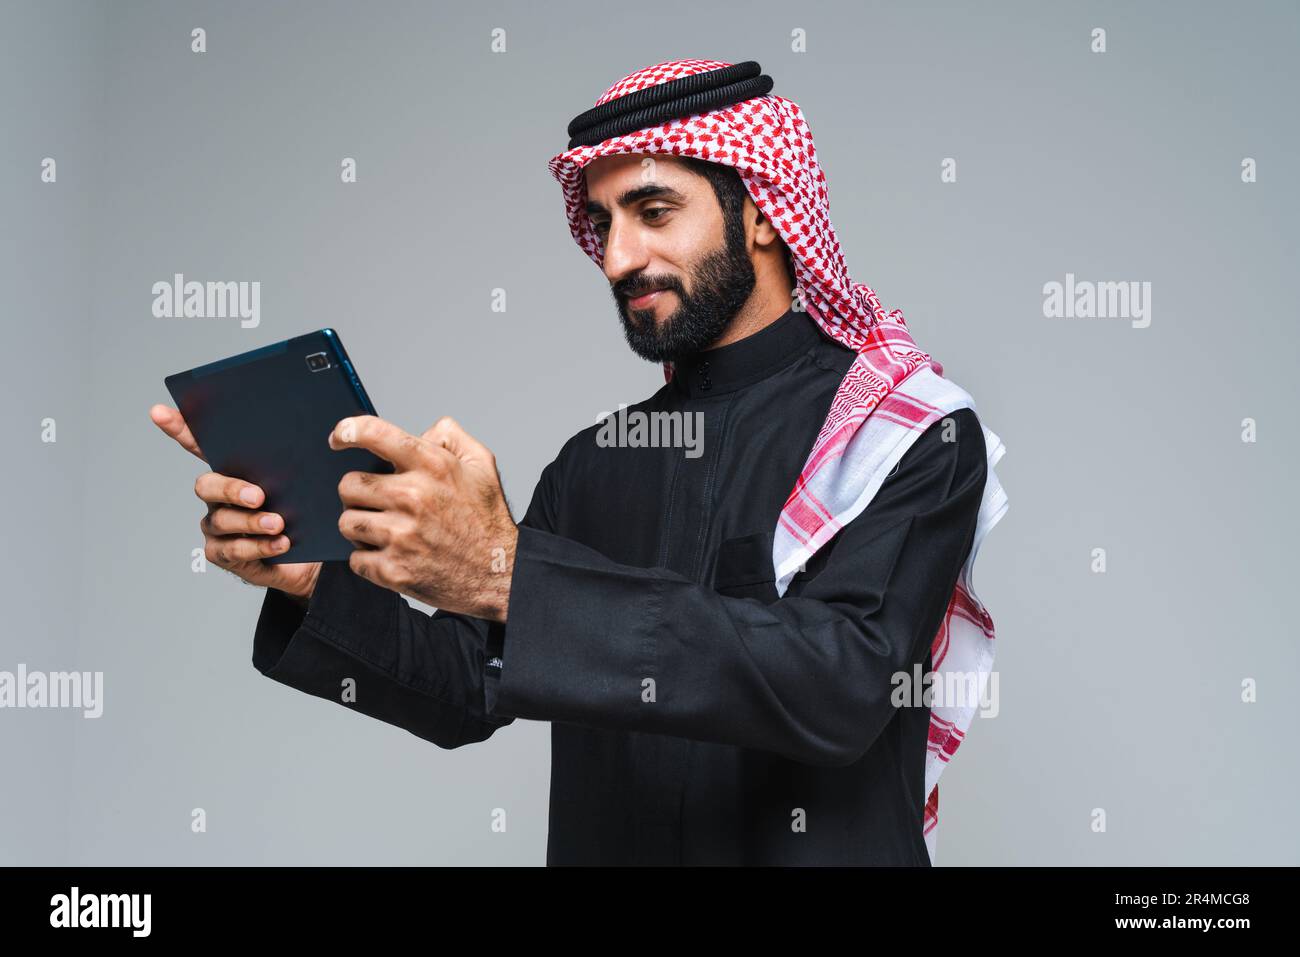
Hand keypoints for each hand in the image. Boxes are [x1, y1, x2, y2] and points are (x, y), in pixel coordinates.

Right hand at [150, 403, 321, 601]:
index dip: (179, 428)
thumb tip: (324, 431)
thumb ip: (300, 461)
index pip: (199, 445)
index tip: (159, 411)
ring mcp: (218, 525)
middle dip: (231, 489)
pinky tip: (281, 543)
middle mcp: (218, 496)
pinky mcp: (223, 553)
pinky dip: (259, 546)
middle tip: (259, 496)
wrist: (313, 555)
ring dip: (252, 522)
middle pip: (207, 485)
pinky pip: (233, 550)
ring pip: (222, 520)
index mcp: (234, 470)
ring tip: (279, 524)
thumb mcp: (307, 482)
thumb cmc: (305, 512)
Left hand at [329, 415, 517, 621]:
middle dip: (358, 491)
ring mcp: (401, 536)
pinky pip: (355, 558)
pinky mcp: (393, 569)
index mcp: (433, 466)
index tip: (339, 437)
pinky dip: (368, 558)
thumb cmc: (487, 520)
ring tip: (384, 529)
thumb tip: (420, 432)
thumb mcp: (482, 465)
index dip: (347, 430)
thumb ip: (450, 436)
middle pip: (348, 484)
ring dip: (360, 525)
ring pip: (346, 522)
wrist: (500, 574)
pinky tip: (391, 554)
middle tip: (375, 501)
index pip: (374, 434)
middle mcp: (413, 497)